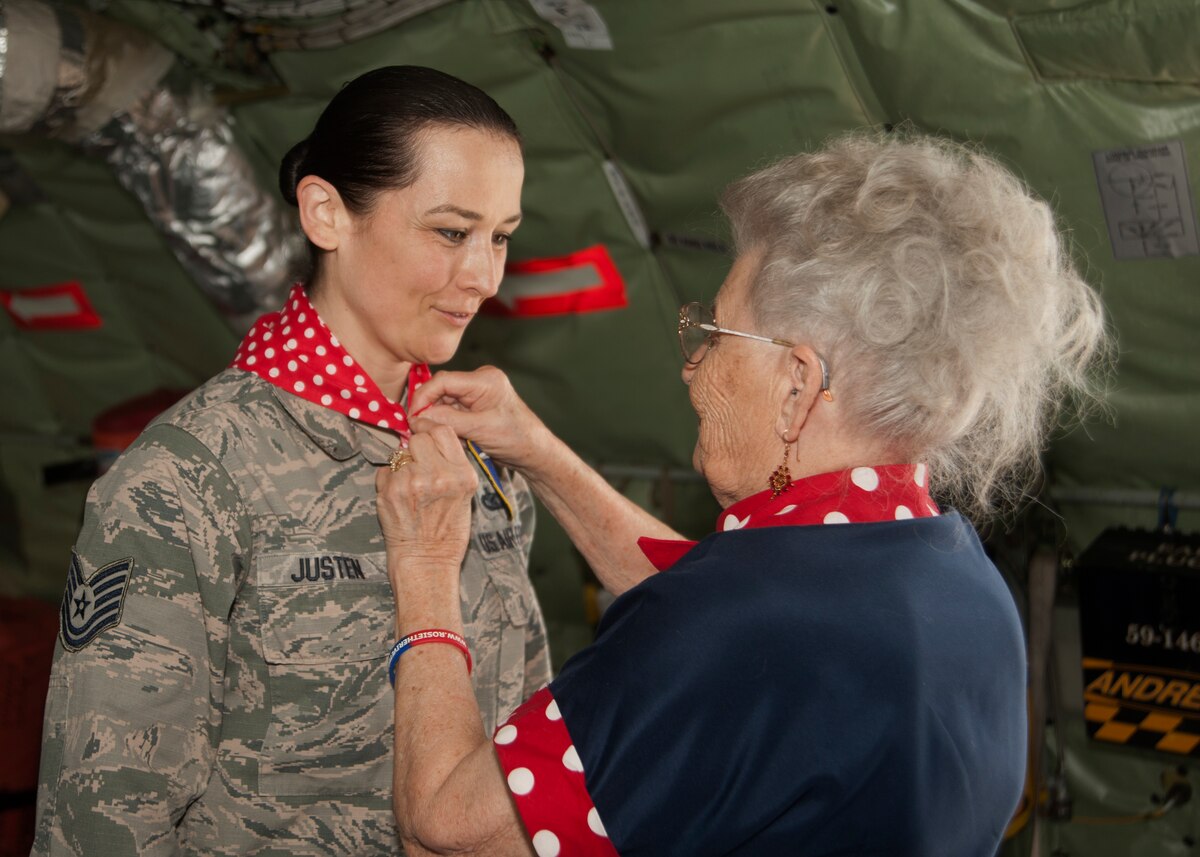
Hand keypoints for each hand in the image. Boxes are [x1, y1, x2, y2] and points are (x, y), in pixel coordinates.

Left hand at [375, 425, 477, 568]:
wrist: (427, 562)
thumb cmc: (447, 532)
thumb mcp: (465, 496)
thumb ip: (452, 465)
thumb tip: (430, 437)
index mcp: (462, 475)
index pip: (443, 431)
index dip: (429, 426)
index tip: (421, 427)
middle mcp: (439, 476)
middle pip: (419, 438)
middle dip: (416, 448)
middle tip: (418, 466)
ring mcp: (412, 483)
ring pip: (400, 454)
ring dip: (402, 465)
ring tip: (410, 488)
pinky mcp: (390, 492)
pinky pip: (385, 470)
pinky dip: (389, 480)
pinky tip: (399, 498)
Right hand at [409, 366, 550, 471]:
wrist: (535, 453)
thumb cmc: (517, 439)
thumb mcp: (479, 430)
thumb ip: (447, 421)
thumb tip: (417, 418)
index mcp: (485, 379)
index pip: (443, 381)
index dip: (423, 397)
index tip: (412, 417)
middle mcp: (480, 381)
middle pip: (442, 390)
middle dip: (430, 410)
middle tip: (419, 430)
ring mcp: (478, 393)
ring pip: (445, 402)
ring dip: (439, 419)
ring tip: (440, 436)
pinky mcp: (475, 406)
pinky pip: (452, 410)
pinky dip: (447, 424)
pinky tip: (452, 437)